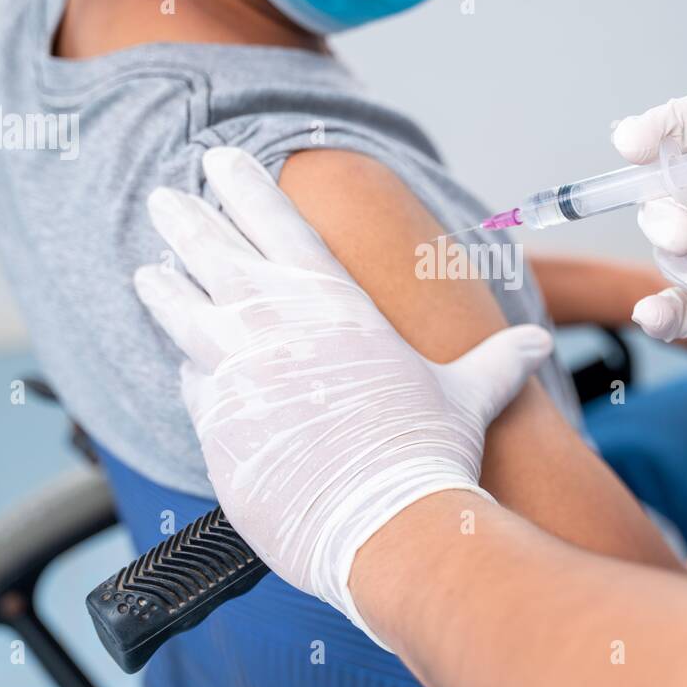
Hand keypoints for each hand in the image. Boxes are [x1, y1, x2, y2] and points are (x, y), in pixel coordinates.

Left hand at [133, 147, 552, 646]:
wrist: (385, 527)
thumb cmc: (429, 452)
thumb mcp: (469, 395)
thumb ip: (497, 362)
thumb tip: (539, 344)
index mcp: (334, 303)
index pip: (280, 223)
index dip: (246, 186)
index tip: (218, 160)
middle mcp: (276, 326)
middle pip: (215, 255)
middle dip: (187, 221)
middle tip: (163, 199)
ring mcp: (237, 373)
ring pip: (184, 313)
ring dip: (164, 285)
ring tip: (147, 270)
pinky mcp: (216, 424)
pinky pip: (193, 385)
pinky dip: (189, 369)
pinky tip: (185, 364)